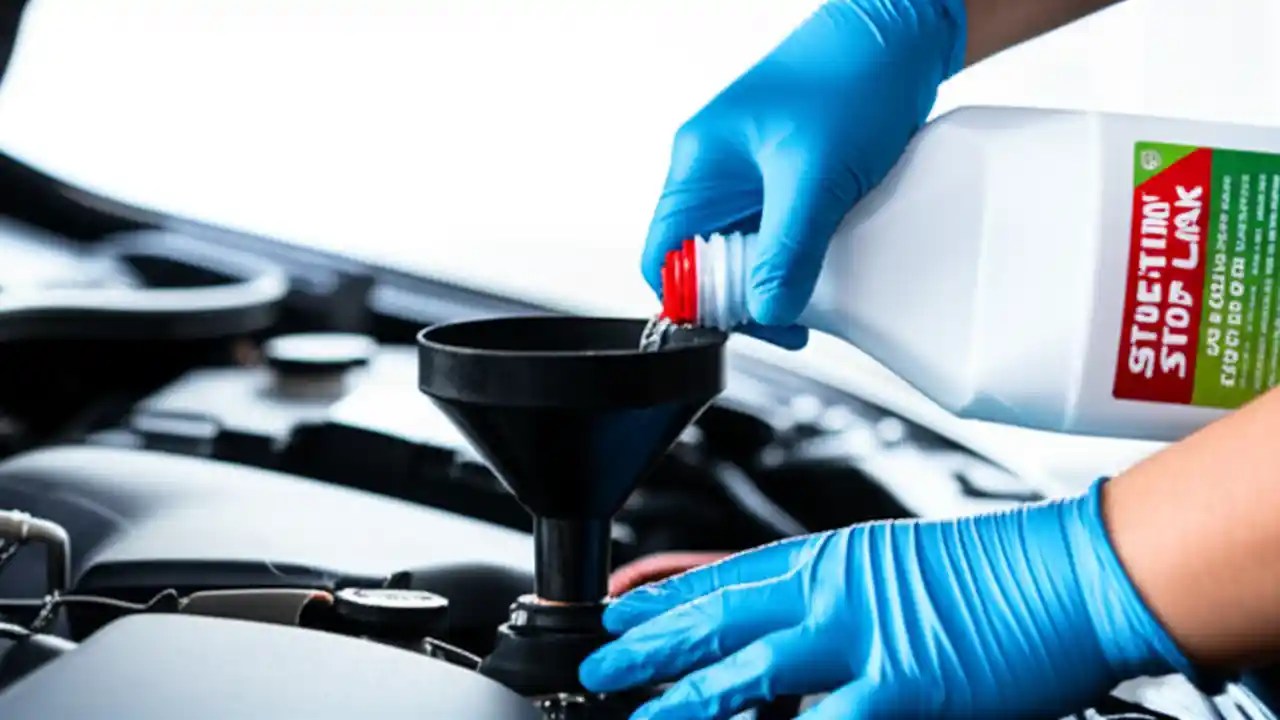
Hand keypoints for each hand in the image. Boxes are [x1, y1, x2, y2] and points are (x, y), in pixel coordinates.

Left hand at [581, 482, 1194, 718]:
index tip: (620, 609)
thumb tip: (791, 625)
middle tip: (598, 661)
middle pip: (720, 617)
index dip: (666, 595)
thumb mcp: (898, 570)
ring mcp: (862, 637)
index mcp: (832, 558)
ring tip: (640, 711)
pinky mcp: (902, 684)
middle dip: (652, 643)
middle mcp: (833, 590)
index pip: (726, 575)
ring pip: (748, 671)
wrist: (1071, 570)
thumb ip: (836, 598)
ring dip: (688, 695)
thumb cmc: (997, 571)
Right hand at [641, 0, 967, 348]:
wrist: (903, 35)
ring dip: (772, 280)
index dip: (692, 299)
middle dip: (741, 299)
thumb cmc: (848, 78)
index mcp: (699, 166)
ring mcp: (753, 178)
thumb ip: (787, 250)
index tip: (738, 321)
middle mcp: (717, 173)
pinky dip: (797, 259)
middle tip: (785, 320)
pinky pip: (778, 237)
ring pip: (744, 253)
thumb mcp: (814, 177)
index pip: (664, 256)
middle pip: (704, 264)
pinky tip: (826, 267)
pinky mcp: (789, 182)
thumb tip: (768, 309)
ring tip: (810, 298)